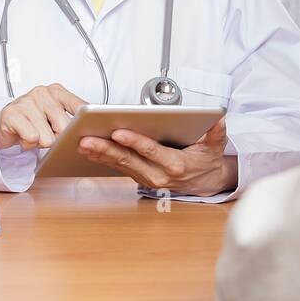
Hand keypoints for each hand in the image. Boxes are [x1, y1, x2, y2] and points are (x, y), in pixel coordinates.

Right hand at [0, 83, 85, 150]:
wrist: (6, 123)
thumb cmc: (34, 121)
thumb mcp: (56, 117)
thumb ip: (71, 120)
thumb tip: (87, 134)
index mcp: (57, 91)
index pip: (80, 107)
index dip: (84, 124)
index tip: (87, 132)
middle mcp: (42, 93)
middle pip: (64, 128)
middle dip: (57, 138)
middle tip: (47, 133)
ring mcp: (26, 102)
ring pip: (47, 137)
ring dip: (40, 142)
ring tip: (33, 133)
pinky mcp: (11, 114)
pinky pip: (31, 138)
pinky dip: (28, 144)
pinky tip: (23, 135)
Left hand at [78, 116, 235, 196]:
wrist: (204, 182)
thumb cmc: (206, 160)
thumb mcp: (216, 146)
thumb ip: (216, 132)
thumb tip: (218, 118)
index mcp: (175, 164)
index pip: (151, 152)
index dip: (134, 142)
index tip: (119, 133)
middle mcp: (158, 174)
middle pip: (128, 160)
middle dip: (106, 149)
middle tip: (87, 139)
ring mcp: (146, 178)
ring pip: (119, 165)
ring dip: (99, 154)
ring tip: (81, 143)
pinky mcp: (139, 177)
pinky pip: (118, 168)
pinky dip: (102, 159)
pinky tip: (89, 150)